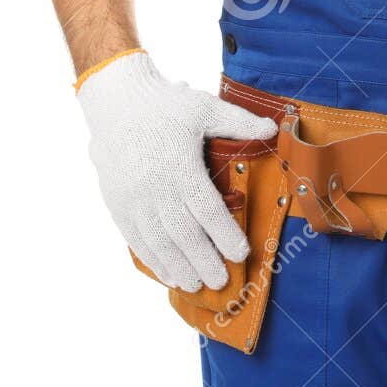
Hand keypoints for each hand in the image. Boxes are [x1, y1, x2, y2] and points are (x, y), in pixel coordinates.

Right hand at [77, 51, 276, 290]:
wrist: (114, 101)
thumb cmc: (163, 105)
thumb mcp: (203, 107)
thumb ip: (239, 122)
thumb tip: (273, 130)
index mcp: (179, 164)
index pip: (206, 208)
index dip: (224, 234)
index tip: (241, 253)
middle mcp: (154, 186)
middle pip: (183, 233)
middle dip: (204, 260)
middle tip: (222, 281)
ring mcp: (132, 198)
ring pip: (158, 241)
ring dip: (178, 266)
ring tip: (196, 285)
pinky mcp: (116, 203)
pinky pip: (135, 238)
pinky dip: (152, 260)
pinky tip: (167, 274)